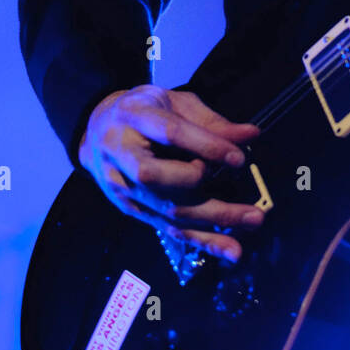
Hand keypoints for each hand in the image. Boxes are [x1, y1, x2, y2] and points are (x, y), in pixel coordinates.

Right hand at [78, 85, 263, 262]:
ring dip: (211, 224)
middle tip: (253, 210)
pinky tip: (226, 247)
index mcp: (135, 116)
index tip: (239, 159)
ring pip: (166, 209)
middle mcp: (123, 153)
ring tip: (249, 226)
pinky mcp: (130, 208)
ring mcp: (123, 186)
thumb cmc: (144, 111)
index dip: (206, 145)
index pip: (171, 133)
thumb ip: (210, 120)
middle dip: (206, 196)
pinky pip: (166, 226)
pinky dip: (199, 238)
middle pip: (160, 179)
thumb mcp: (175, 102)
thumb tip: (250, 134)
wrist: (96, 130)